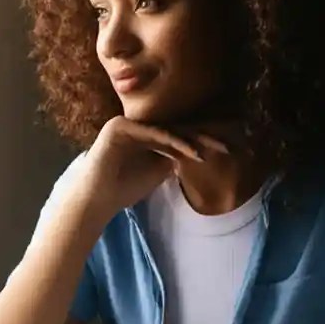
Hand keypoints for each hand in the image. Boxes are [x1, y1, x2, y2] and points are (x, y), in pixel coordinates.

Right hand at [74, 117, 229, 219]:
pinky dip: (173, 142)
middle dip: (204, 136)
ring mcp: (129, 124)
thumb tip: (199, 150)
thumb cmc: (123, 189)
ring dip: (192, 141)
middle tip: (229, 144)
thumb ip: (174, 158)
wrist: (95, 199)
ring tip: (213, 151)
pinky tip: (191, 152)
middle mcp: (139, 126)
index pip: (179, 134)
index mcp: (147, 136)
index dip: (203, 140)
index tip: (228, 148)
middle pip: (177, 128)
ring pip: (167, 130)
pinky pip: (153, 133)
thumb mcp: (158, 172)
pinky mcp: (120, 126)